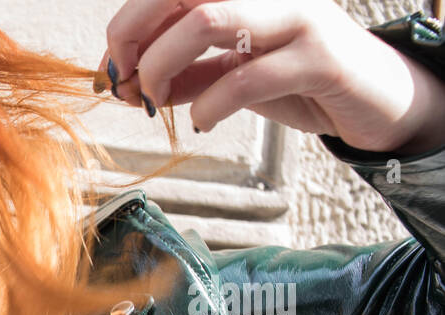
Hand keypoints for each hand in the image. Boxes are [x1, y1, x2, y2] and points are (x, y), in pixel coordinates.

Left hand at [98, 0, 444, 153]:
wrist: (376, 99)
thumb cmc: (298, 80)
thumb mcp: (229, 74)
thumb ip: (184, 75)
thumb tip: (126, 86)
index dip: (126, 25)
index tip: (111, 68)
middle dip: (132, 35)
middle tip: (125, 82)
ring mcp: (296, 19)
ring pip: (207, 19)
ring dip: (161, 65)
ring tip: (154, 102)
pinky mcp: (318, 60)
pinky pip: (246, 78)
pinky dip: (207, 106)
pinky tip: (201, 123)